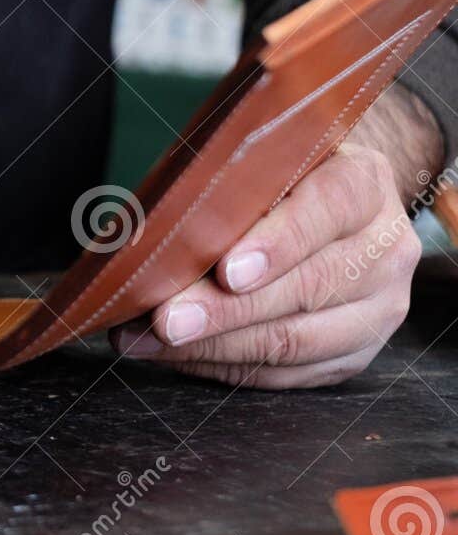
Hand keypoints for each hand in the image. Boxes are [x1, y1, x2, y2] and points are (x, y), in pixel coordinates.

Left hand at [110, 86, 442, 387]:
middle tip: (167, 320)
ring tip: (150, 340)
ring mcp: (378, 306)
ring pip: (295, 340)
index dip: (277, 243)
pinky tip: (175, 355)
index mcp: (364, 183)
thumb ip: (229, 189)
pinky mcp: (356, 353)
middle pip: (308, 286)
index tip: (227, 271)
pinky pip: (286, 373)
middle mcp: (384, 247)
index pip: (327, 209)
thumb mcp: (263, 162)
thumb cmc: (278, 180)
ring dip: (213, 346)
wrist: (333, 209)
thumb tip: (161, 238)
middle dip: (227, 310)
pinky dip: (223, 366)